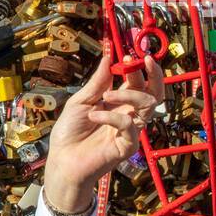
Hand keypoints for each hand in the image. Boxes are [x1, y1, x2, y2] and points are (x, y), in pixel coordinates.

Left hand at [43, 52, 164, 211]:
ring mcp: (130, 131)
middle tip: (138, 62)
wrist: (61, 160)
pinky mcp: (127, 146)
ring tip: (105, 96)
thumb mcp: (81, 101)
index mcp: (119, 103)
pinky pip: (130, 126)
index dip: (139, 68)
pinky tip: (94, 117)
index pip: (139, 82)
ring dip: (128, 94)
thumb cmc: (70, 132)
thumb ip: (98, 81)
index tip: (131, 55)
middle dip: (151, 75)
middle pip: (154, 92)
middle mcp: (128, 115)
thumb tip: (109, 56)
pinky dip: (112, 117)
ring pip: (149, 105)